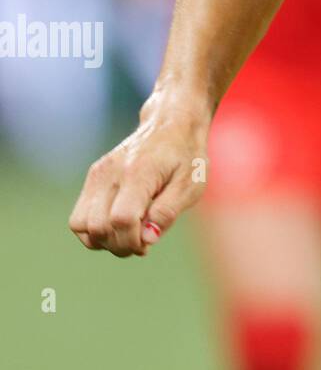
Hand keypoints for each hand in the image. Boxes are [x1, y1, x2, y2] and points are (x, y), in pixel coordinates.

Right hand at [69, 96, 210, 257]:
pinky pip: (80, 217)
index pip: (121, 219)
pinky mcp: (93, 178)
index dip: (132, 240)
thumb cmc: (186, 157)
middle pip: (97, 227)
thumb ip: (167, 213)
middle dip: (119, 245)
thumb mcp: (191, 185)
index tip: (149, 242)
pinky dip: (95, 230)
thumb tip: (146, 240)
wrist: (171, 124)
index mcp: (139, 173)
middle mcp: (111, 173)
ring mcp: (98, 174)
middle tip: (142, 242)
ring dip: (103, 241)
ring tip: (129, 235)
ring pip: (80, 225)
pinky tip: (119, 226)